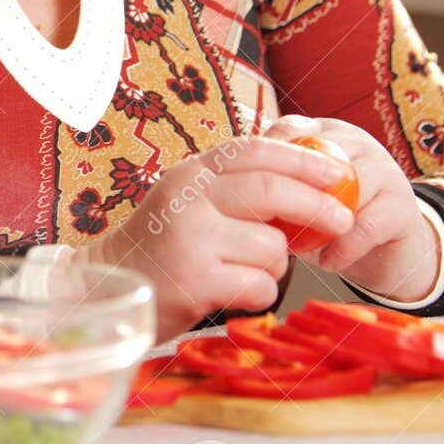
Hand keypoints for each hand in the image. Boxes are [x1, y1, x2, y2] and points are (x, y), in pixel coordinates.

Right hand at [86, 131, 356, 342]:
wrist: (100, 291)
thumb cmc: (159, 249)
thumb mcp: (188, 203)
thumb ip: (232, 189)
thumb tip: (307, 179)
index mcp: (190, 173)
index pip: (253, 151)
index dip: (302, 158)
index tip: (339, 170)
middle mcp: (187, 199)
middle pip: (269, 189)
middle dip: (316, 204)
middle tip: (343, 219)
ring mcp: (190, 239)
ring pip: (270, 246)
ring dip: (277, 263)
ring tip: (250, 269)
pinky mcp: (196, 281)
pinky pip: (260, 284)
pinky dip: (261, 292)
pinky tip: (237, 292)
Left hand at [265, 115, 439, 302]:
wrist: (388, 250)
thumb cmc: (331, 220)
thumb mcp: (301, 198)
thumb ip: (276, 190)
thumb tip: (233, 199)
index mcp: (327, 134)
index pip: (293, 129)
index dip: (269, 157)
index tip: (250, 190)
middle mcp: (358, 144)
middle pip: (322, 156)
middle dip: (294, 192)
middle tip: (270, 224)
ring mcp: (385, 171)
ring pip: (347, 188)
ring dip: (319, 223)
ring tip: (300, 250)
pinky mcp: (402, 207)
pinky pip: (366, 225)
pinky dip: (342, 248)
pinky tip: (328, 262)